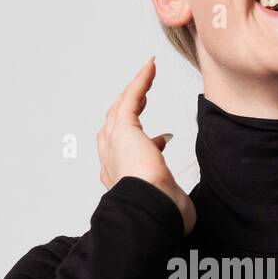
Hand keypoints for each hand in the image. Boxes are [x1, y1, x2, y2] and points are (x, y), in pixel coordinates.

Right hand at [97, 56, 195, 234]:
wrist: (151, 209)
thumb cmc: (160, 210)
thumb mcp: (165, 194)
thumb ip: (165, 182)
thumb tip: (167, 163)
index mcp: (120, 179)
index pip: (126, 155)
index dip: (141, 143)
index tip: (159, 141)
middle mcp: (111, 161)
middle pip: (115, 126)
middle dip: (128, 109)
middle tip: (143, 96)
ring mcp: (114, 144)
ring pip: (120, 109)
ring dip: (134, 90)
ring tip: (147, 75)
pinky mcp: (123, 130)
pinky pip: (130, 98)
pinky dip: (139, 82)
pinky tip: (150, 68)